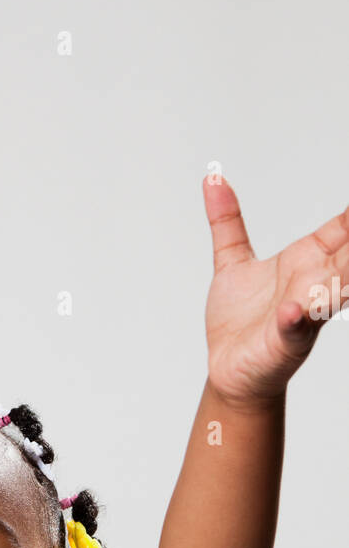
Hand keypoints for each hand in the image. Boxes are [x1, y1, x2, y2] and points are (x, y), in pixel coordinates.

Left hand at [202, 174, 347, 407]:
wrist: (229, 370)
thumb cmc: (239, 320)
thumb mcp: (231, 262)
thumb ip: (227, 221)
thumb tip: (212, 178)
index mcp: (307, 259)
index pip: (344, 227)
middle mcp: (313, 284)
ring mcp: (303, 313)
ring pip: (335, 289)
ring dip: (345, 274)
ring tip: (346, 260)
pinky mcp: (284, 342)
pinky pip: (294, 329)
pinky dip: (295, 319)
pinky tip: (294, 310)